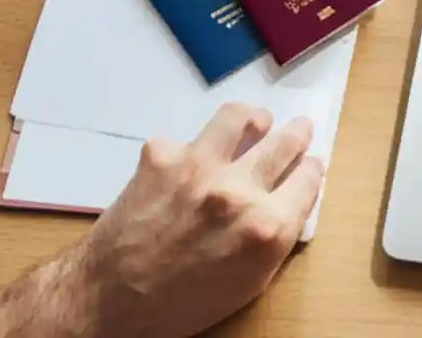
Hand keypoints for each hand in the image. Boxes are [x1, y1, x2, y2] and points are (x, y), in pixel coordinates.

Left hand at [66, 103, 323, 336]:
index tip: (308, 166)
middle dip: (297, 134)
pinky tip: (189, 164)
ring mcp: (199, 168)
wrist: (110, 300)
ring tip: (255, 123)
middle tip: (298, 129)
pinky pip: (188, 139)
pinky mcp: (162, 156)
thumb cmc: (181, 303)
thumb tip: (290, 199)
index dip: (311, 170)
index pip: (309, 176)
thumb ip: (277, 236)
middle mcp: (239, 192)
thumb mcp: (251, 282)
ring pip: (241, 118)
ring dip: (253, 120)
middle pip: (286, 142)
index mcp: (268, 228)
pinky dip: (192, 150)